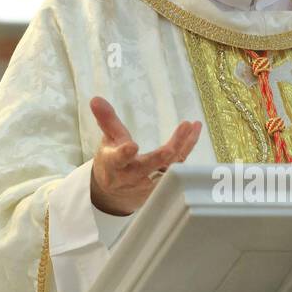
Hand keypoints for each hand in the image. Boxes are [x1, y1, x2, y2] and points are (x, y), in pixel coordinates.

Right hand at [89, 96, 201, 216]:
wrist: (116, 192)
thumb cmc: (112, 162)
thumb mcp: (107, 141)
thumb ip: (106, 121)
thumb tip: (96, 99)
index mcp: (114, 165)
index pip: (118, 159)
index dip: (124, 154)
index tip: (131, 146)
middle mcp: (133, 176)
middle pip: (150, 165)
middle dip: (162, 155)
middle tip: (173, 141)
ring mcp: (150, 184)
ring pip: (170, 165)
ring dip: (182, 146)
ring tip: (190, 126)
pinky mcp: (164, 185)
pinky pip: (179, 164)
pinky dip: (188, 147)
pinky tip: (195, 129)